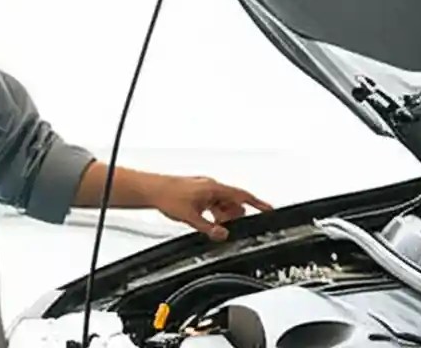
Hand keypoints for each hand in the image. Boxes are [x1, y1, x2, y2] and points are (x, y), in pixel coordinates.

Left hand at [141, 174, 272, 240]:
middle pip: (233, 203)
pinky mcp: (197, 193)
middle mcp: (211, 186)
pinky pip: (212, 204)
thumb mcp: (191, 217)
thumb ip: (209, 228)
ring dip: (221, 216)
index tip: (269, 210)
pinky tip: (204, 221)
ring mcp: (204, 189)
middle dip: (232, 217)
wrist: (151, 189)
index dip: (258, 203)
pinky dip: (212, 213)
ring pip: (222, 205)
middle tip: (222, 227)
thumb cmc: (168, 196)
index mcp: (214, 188)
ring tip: (209, 225)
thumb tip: (223, 234)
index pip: (242, 195)